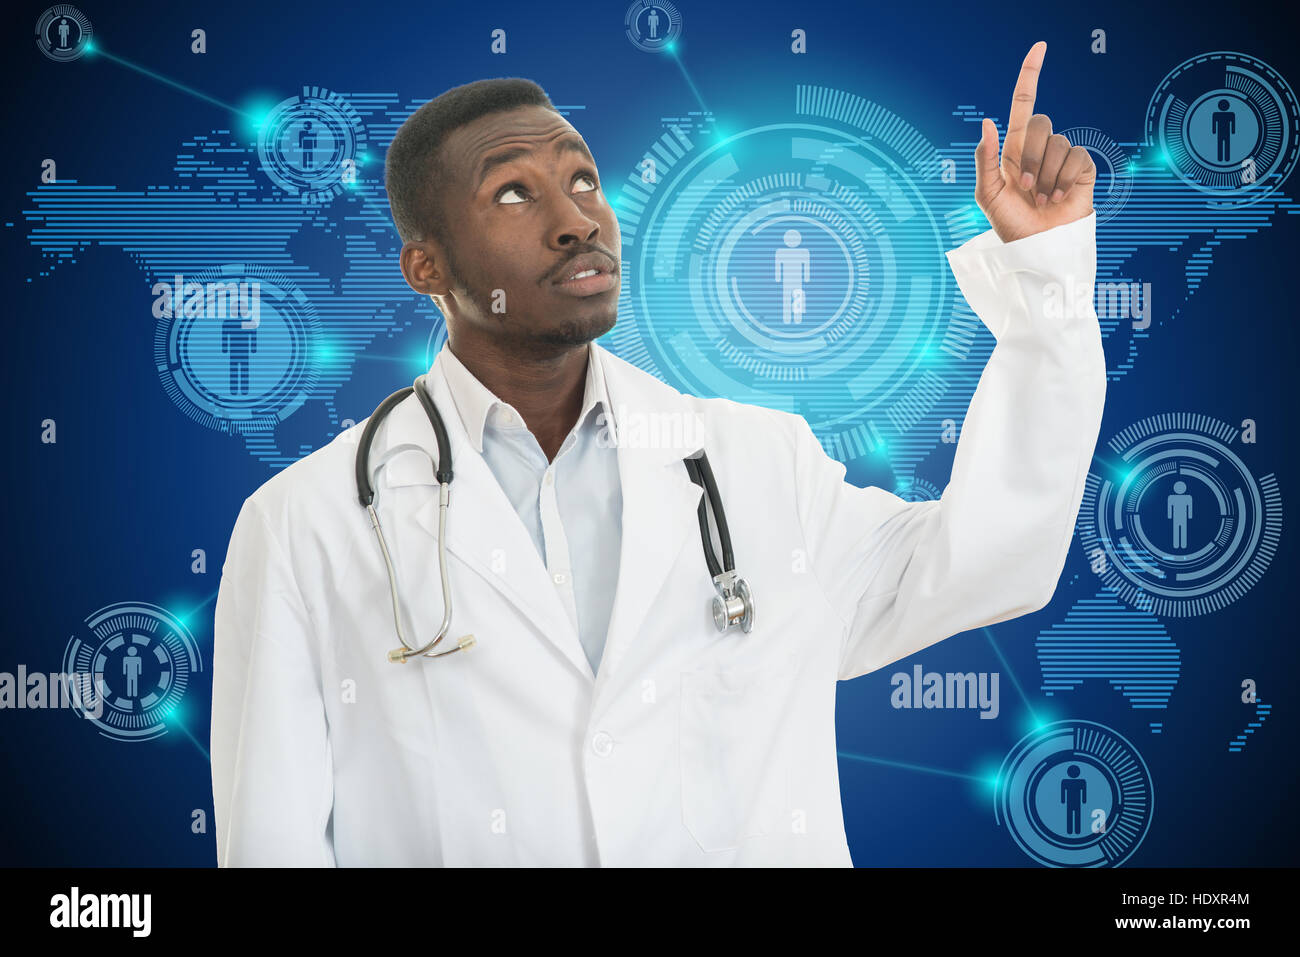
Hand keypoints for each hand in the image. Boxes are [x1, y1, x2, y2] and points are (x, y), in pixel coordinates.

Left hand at [974, 41, 1095, 242]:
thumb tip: (988, 120)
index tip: (1040, 47)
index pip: (1024, 104)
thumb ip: (985, 158)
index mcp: (1014, 149)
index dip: (1031, 75)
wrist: (1037, 248)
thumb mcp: (987, 194)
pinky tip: (1058, 199)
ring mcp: (1062, 158)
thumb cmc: (1010, 225)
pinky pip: (1076, 157)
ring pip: (1058, 143)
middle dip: (1029, 156)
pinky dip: (1063, 180)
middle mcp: (1040, 149)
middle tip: (1024, 187)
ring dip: (1045, 176)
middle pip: (1040, 123)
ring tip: (1041, 200)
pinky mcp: (1082, 170)